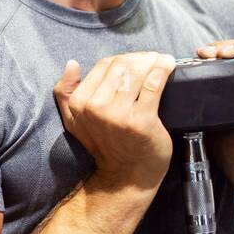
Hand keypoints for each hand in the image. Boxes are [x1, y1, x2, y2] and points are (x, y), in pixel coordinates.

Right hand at [53, 52, 176, 190]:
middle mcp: (96, 107)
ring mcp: (119, 114)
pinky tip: (168, 66)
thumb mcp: (74, 122)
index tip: (137, 60)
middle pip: (122, 66)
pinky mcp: (142, 120)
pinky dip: (162, 71)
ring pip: (137, 72)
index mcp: (79, 103)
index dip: (123, 58)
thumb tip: (71, 64)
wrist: (126, 175)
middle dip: (140, 58)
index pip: (104, 65)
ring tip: (163, 60)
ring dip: (153, 61)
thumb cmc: (104, 145)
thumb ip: (65, 93)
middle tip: (153, 59)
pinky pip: (153, 85)